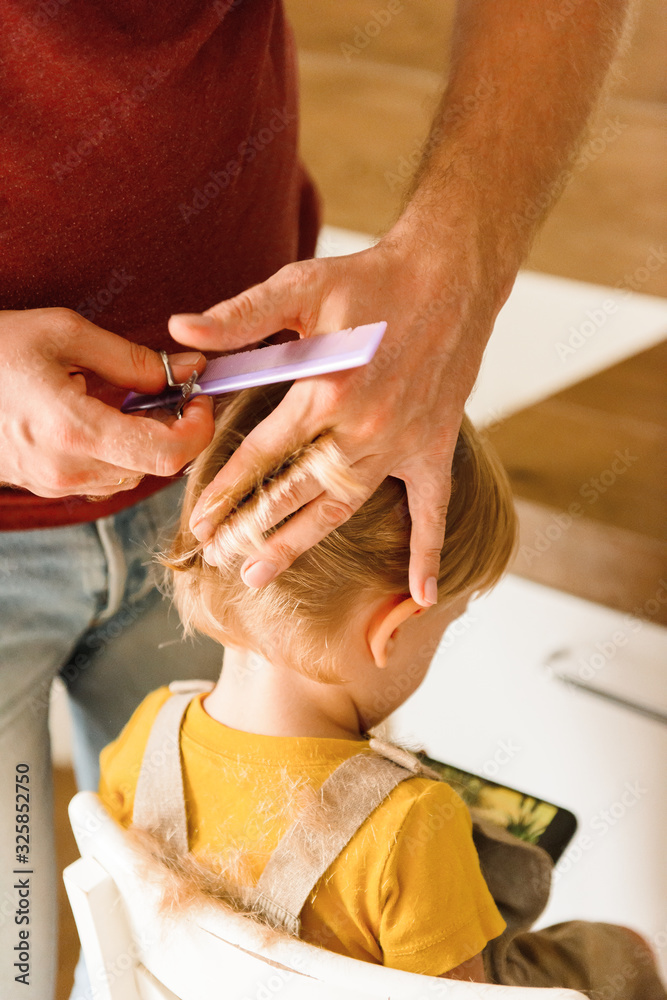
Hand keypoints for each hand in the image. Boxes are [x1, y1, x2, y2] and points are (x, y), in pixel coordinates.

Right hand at [0, 308, 214, 497]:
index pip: (168, 454)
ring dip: (147, 439)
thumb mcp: (65, 334)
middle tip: (172, 388)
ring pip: (132, 474)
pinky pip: (104, 476)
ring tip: (132, 398)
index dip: (198, 428)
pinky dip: (119, 449)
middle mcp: (69, 468)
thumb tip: (188, 368)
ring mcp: (55, 483)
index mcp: (75, 430)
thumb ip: (133, 358)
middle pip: (155, 466)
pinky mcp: (46, 486)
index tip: (199, 396)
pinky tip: (104, 416)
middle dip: (175, 428)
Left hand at [168, 222, 500, 606]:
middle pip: (293, 494)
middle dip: (249, 529)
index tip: (199, 521)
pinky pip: (433, 510)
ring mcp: (399, 445)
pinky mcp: (433, 448)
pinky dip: (428, 552)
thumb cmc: (372, 279)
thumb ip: (239, 316)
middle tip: (216, 558)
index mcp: (324, 393)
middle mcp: (360, 430)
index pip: (260, 456)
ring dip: (298, 545)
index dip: (224, 490)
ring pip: (340, 509)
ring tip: (260, 574)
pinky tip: (419, 596)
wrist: (450, 275)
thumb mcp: (300, 286)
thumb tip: (180, 329)